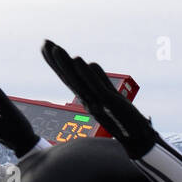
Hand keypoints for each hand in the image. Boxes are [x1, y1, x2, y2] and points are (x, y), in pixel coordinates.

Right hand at [40, 40, 156, 157]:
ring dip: (66, 65)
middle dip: (55, 61)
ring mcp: (98, 101)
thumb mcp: (109, 96)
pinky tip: (77, 59)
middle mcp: (89, 100)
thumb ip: (99, 80)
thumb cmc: (124, 119)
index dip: (56, 63)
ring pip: (78, 81)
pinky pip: (95, 86)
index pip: (69, 78)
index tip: (46, 47)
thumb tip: (90, 64)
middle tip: (44, 43)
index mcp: (88, 98)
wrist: (137, 139)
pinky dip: (85, 73)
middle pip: (69, 78)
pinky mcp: (110, 102)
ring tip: (55, 48)